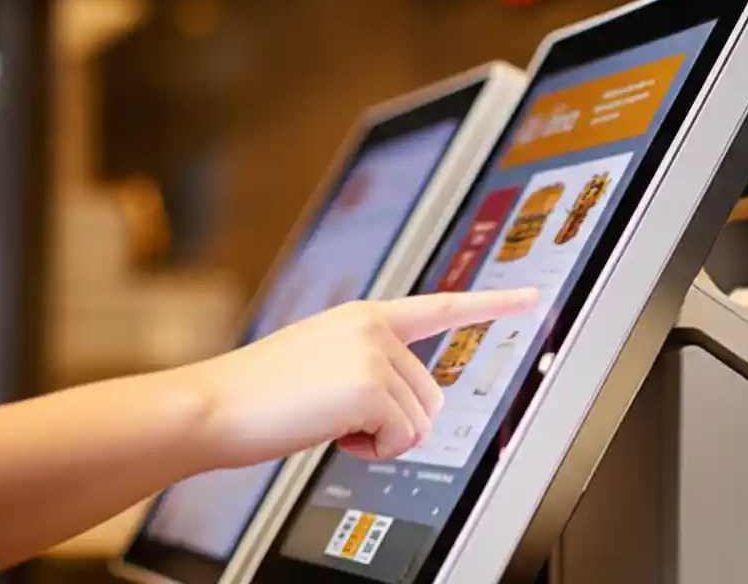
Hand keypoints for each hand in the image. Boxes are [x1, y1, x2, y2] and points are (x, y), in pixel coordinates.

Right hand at [170, 288, 538, 467]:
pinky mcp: (370, 384)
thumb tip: (407, 406)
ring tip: (329, 422)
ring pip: (421, 421)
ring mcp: (374, 353)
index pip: (440, 306)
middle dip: (397, 421)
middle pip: (432, 394)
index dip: (492, 303)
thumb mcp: (320, 361)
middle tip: (342, 419)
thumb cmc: (259, 394)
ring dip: (382, 438)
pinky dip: (372, 450)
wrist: (214, 406)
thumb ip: (367, 365)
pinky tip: (331, 433)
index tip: (533, 296)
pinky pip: (402, 439)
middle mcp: (375, 327)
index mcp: (365, 317)